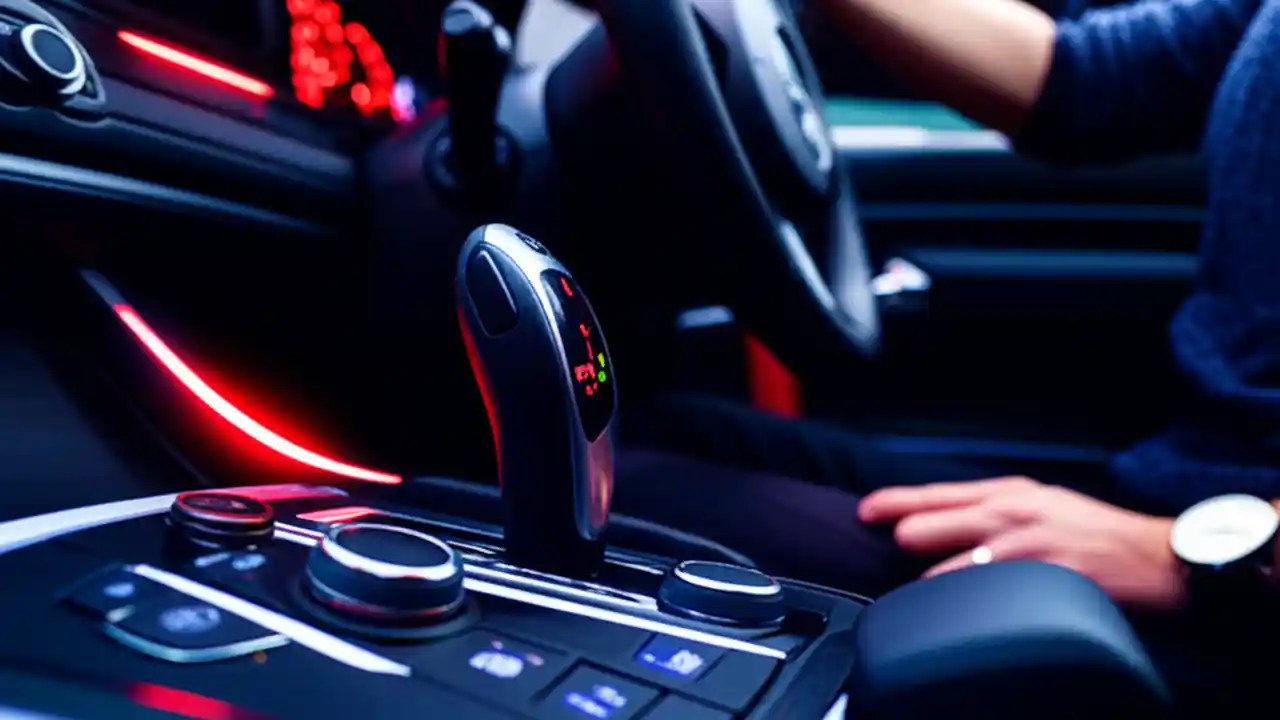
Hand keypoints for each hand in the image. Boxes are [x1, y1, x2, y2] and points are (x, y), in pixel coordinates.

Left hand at [859, 477, 1185, 610]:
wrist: (1152, 556)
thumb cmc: (1091, 531)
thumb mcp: (1038, 503)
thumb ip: (990, 509)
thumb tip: (939, 519)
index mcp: (1008, 492)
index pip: (937, 493)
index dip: (895, 502)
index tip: (865, 511)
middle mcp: (1011, 513)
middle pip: (933, 523)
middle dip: (909, 537)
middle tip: (896, 546)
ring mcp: (1026, 547)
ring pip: (952, 564)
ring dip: (932, 579)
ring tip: (926, 586)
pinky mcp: (1044, 578)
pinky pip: (990, 592)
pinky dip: (967, 601)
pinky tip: (960, 607)